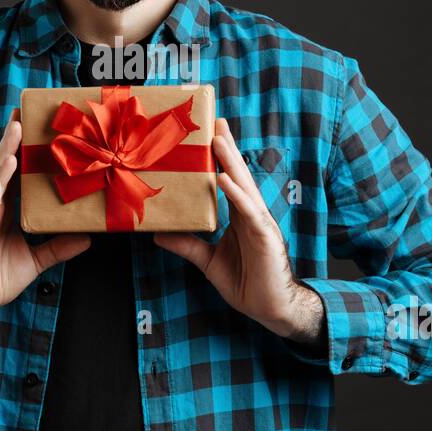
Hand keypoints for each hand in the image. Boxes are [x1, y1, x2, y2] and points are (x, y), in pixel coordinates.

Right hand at [0, 108, 90, 332]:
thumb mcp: (35, 261)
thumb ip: (58, 247)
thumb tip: (86, 238)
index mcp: (6, 212)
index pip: (18, 176)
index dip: (26, 154)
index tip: (35, 130)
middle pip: (5, 167)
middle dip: (13, 140)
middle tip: (22, 112)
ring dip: (6, 150)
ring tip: (17, 127)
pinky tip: (8, 163)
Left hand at [153, 117, 307, 337]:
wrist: (272, 309)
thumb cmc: (248, 283)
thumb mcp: (208, 261)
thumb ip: (187, 245)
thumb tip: (159, 233)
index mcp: (239, 217)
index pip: (228, 181)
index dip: (219, 159)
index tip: (208, 134)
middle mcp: (250, 214)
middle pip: (237, 174)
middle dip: (226, 148)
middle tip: (215, 121)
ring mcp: (259, 223)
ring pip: (244, 186)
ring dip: (231, 162)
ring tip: (218, 140)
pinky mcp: (265, 237)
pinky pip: (250, 211)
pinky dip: (238, 194)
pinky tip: (226, 180)